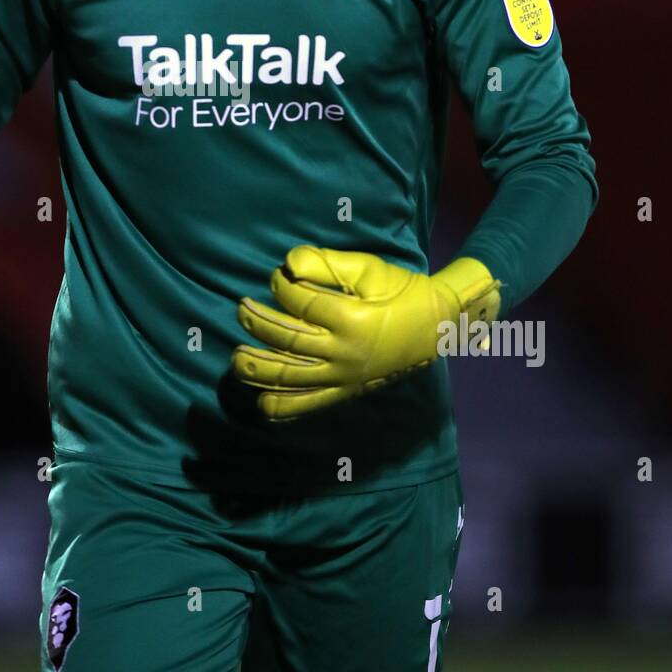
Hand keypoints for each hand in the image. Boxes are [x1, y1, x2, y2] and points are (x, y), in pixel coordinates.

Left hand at [231, 249, 499, 421]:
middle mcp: (344, 353)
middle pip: (288, 341)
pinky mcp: (346, 392)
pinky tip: (260, 404)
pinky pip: (310, 405)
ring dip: (259, 368)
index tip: (275, 277)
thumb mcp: (369, 269)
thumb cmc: (401, 292)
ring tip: (236, 356)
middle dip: (258, 322)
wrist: (436, 326)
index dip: (281, 287)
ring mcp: (344, 377)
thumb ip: (327, 264)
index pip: (301, 304)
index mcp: (351, 320)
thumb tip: (288, 263)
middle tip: (241, 308)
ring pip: (292, 377)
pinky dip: (284, 408)